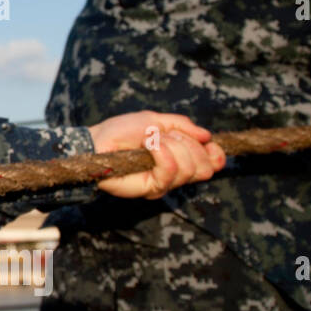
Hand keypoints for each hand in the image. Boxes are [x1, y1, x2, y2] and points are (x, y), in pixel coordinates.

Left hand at [86, 111, 225, 198]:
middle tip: (166, 136)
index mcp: (179, 157)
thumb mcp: (154, 121)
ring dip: (173, 146)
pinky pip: (170, 172)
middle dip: (190, 145)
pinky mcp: (151, 188)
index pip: (211, 163)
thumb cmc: (120, 131)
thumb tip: (207, 135)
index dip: (215, 153)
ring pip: (190, 169)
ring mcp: (164, 183)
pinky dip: (163, 153)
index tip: (208, 142)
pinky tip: (150, 146)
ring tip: (152, 140)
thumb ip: (181, 126)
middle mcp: (174, 173)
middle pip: (205, 167)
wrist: (95, 143)